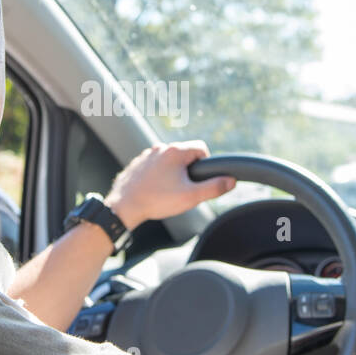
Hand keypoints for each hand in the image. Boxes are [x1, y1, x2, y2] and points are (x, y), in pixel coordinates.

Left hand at [104, 141, 235, 230]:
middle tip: (184, 189)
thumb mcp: (191, 196)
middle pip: (185, 154)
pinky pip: (154, 166)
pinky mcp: (137, 164)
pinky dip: (158, 176)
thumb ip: (214, 188)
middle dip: (188, 170)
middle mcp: (160, 148)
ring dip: (173, 172)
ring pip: (169, 161)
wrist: (124, 206)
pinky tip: (155, 190)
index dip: (205, 164)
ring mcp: (146, 155)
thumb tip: (231, 181)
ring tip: (168, 191)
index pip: (201, 148)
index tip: (199, 180)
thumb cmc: (157, 200)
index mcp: (175, 151)